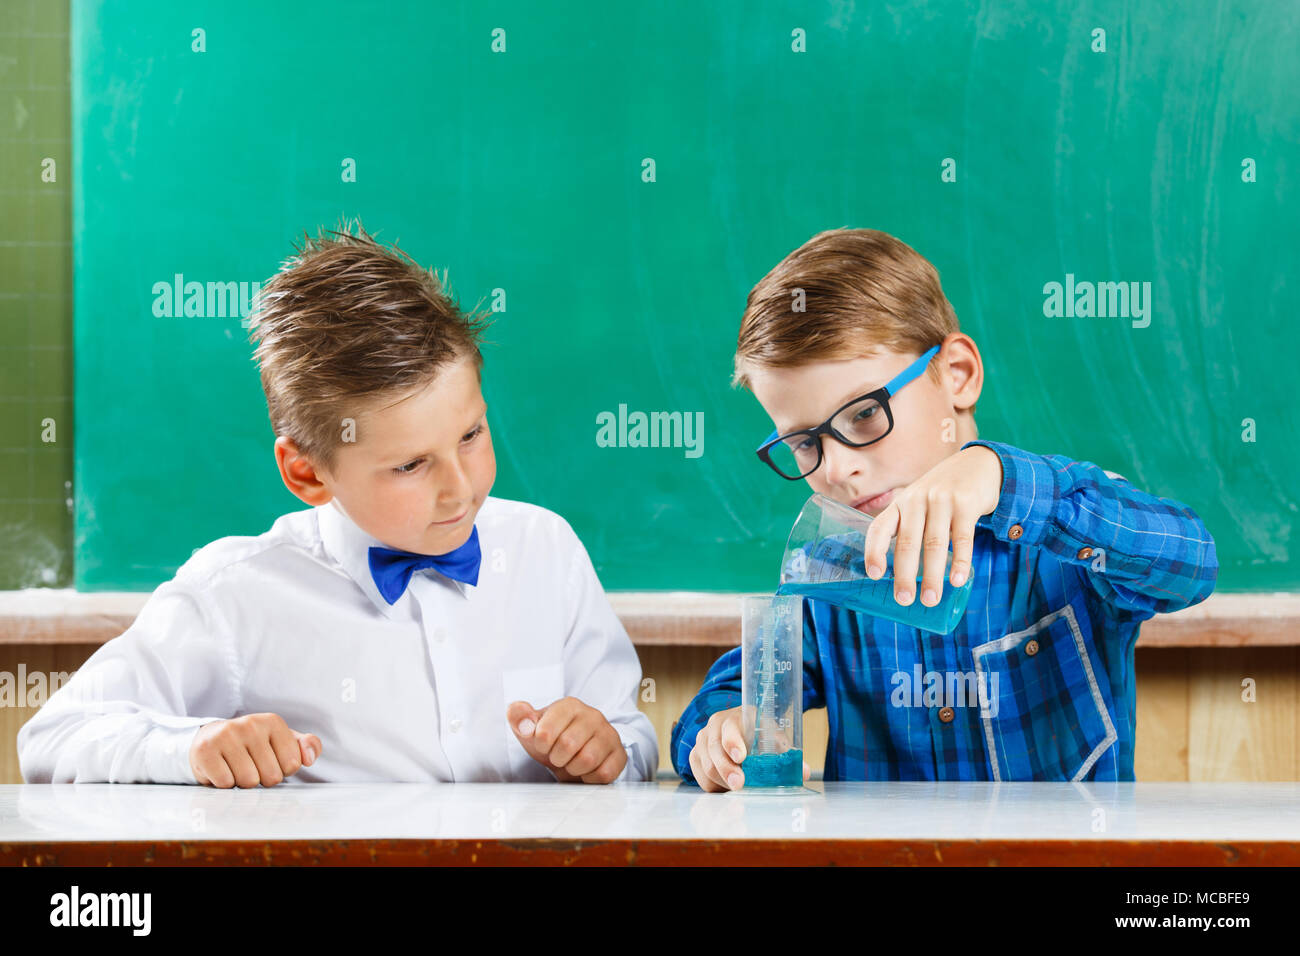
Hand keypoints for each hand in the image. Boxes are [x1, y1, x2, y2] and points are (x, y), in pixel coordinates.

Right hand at [189, 712, 319, 787]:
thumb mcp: (281, 741)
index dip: (282, 770)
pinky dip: (223, 783)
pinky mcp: (205, 750)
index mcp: (273, 721)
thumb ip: (305, 746)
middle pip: (272, 776)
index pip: (292, 764)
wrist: (209, 739)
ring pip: (249, 781)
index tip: (269, 760)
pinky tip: (220, 768)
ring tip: (235, 767)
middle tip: (249, 765)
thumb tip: (310, 758)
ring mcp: (226, 735)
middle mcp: (251, 724)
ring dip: (242, 782)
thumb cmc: (251, 744)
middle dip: (262, 778)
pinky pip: (225, 783)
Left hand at [507, 697, 626, 783]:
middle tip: (558, 756)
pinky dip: (589, 779)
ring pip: (587, 759)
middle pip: (568, 745)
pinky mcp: (619, 754)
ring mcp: (609, 734)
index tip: (544, 744)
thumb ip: (519, 717)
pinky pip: (604, 774)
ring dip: (573, 768)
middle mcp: (593, 715)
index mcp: (569, 705)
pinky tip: (586, 770)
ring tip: (572, 762)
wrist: (574, 754)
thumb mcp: (530, 729)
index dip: (541, 745)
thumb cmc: (551, 740)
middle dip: (557, 758)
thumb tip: (519, 715)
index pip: (546, 731)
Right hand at [687, 706, 810, 791]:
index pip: (729, 728)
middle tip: (740, 785)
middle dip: (727, 770)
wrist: (738, 727)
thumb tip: (804, 772)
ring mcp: (701, 742)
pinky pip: (701, 778)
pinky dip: (715, 786)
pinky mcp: (695, 756)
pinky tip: (728, 787)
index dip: (733, 743)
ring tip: (739, 788)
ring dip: (723, 781)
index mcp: (735, 717)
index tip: (741, 757)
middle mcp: (713, 727)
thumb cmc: (757, 733)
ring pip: (707, 766)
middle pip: (715, 750)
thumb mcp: (773, 737)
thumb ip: (787, 753)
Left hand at [863, 444, 1002, 605]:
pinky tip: (956, 580)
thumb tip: (902, 575)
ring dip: (932, 575)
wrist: (978, 465)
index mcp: (900, 504)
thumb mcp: (918, 504)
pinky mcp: (966, 504)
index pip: (880, 528)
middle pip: (908, 542)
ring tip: (930, 598)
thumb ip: (908, 529)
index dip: (875, 551)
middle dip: (905, 574)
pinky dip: (960, 561)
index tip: (875, 574)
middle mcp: (917, 500)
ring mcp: (942, 501)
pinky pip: (963, 538)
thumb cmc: (941, 495)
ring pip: (934, 543)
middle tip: (904, 600)